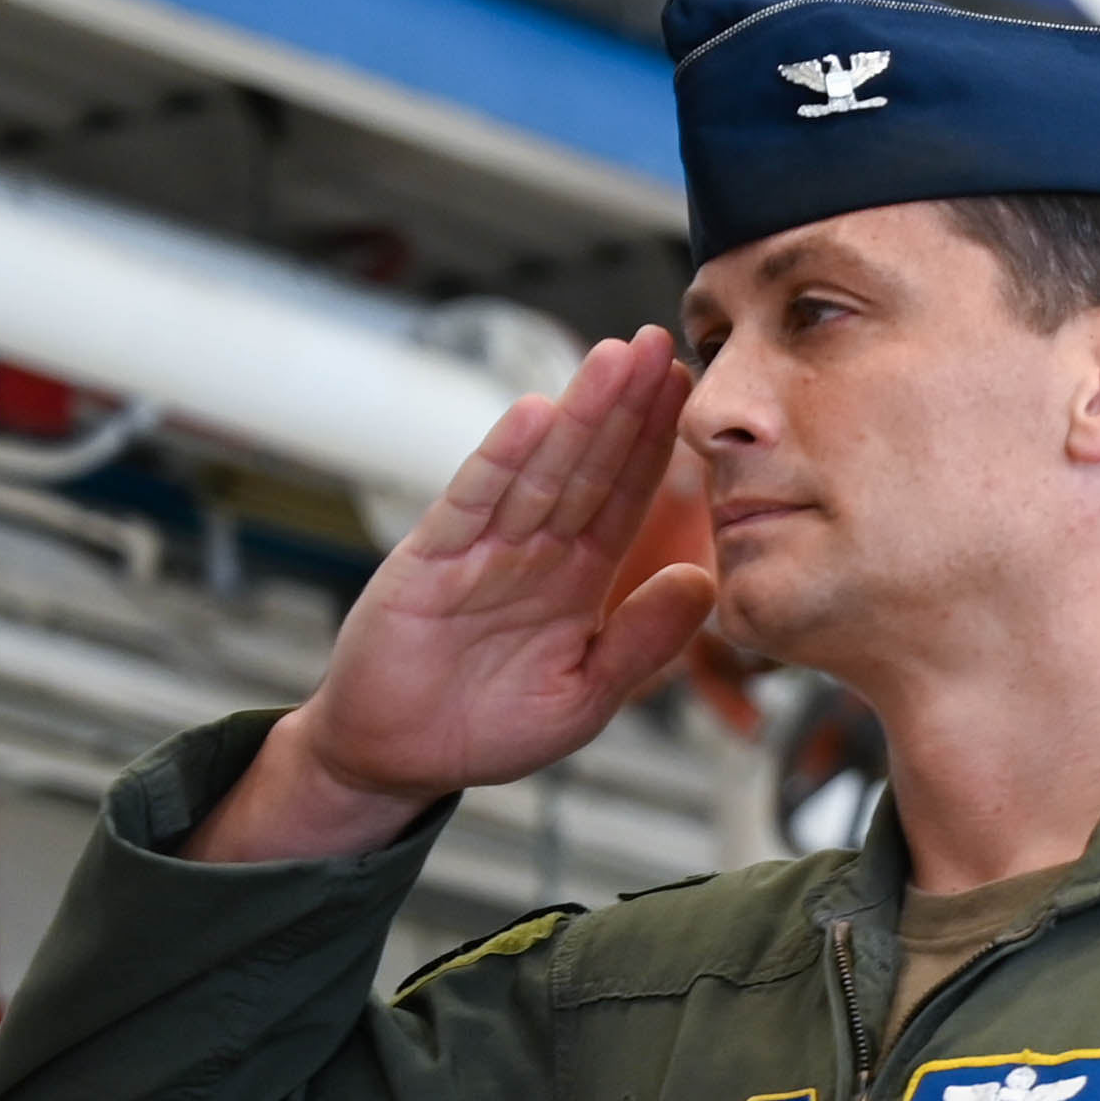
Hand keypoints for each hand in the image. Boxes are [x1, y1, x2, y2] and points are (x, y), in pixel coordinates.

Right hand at [191, 326, 714, 864]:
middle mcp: (533, 552)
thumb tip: (704, 581)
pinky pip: (473, 503)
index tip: (690, 392)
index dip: (656, 445)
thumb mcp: (586, 694)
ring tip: (614, 358)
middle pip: (588, 466)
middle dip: (625, 406)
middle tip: (660, 341)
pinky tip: (535, 417)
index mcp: (576, 580)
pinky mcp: (430, 562)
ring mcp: (481, 551)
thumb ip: (641, 641)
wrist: (396, 759)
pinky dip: (502, 461)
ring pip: (539, 470)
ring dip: (577, 414)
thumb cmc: (488, 728)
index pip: (625, 498)